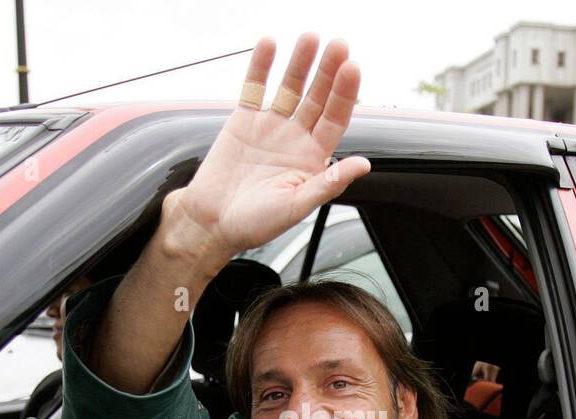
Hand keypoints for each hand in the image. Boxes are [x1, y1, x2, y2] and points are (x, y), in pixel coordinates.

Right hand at [162, 33, 371, 259]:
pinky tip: (270, 44)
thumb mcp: (297, 207)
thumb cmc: (255, 223)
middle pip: (317, 97)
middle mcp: (295, 138)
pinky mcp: (243, 120)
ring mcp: (270, 126)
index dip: (344, 94)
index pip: (335, 119)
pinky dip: (261, 66)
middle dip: (328, 71)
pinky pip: (255, 87)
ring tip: (310, 38)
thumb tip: (363, 165)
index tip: (352, 68)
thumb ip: (329, 183)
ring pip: (290, 87)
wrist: (212, 222)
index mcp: (313, 158)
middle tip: (338, 44)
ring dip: (300, 62)